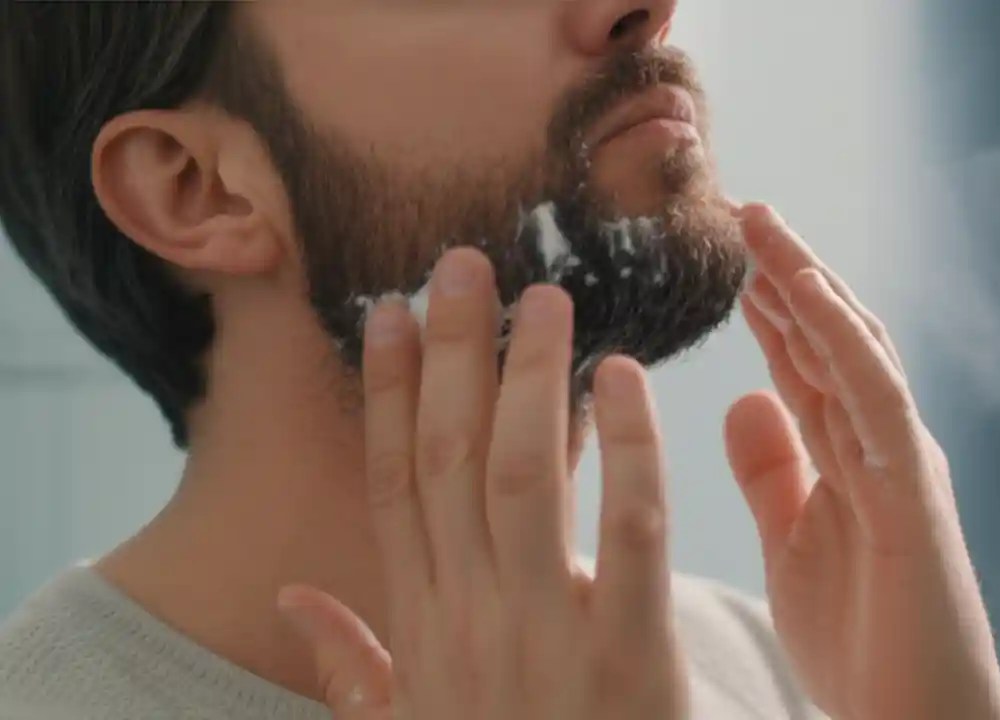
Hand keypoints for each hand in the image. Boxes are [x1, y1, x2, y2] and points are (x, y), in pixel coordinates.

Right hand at [276, 249, 687, 719]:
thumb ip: (349, 667)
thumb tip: (286, 602)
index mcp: (423, 627)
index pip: (394, 484)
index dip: (385, 393)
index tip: (385, 312)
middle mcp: (469, 618)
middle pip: (449, 457)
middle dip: (451, 355)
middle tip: (467, 264)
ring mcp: (543, 636)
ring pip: (522, 475)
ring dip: (527, 377)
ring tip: (545, 299)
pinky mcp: (627, 658)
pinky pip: (628, 531)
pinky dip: (626, 449)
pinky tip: (626, 378)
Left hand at [725, 206, 999, 719]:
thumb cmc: (863, 638)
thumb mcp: (798, 539)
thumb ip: (775, 469)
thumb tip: (745, 397)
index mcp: (846, 454)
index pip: (802, 358)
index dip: (766, 302)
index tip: (724, 249)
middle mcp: (877, 443)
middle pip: (829, 337)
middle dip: (785, 270)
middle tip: (738, 206)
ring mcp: (899, 462)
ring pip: (854, 349)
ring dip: (808, 279)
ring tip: (761, 221)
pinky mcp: (912, 494)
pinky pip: (876, 400)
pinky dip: (843, 341)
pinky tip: (803, 289)